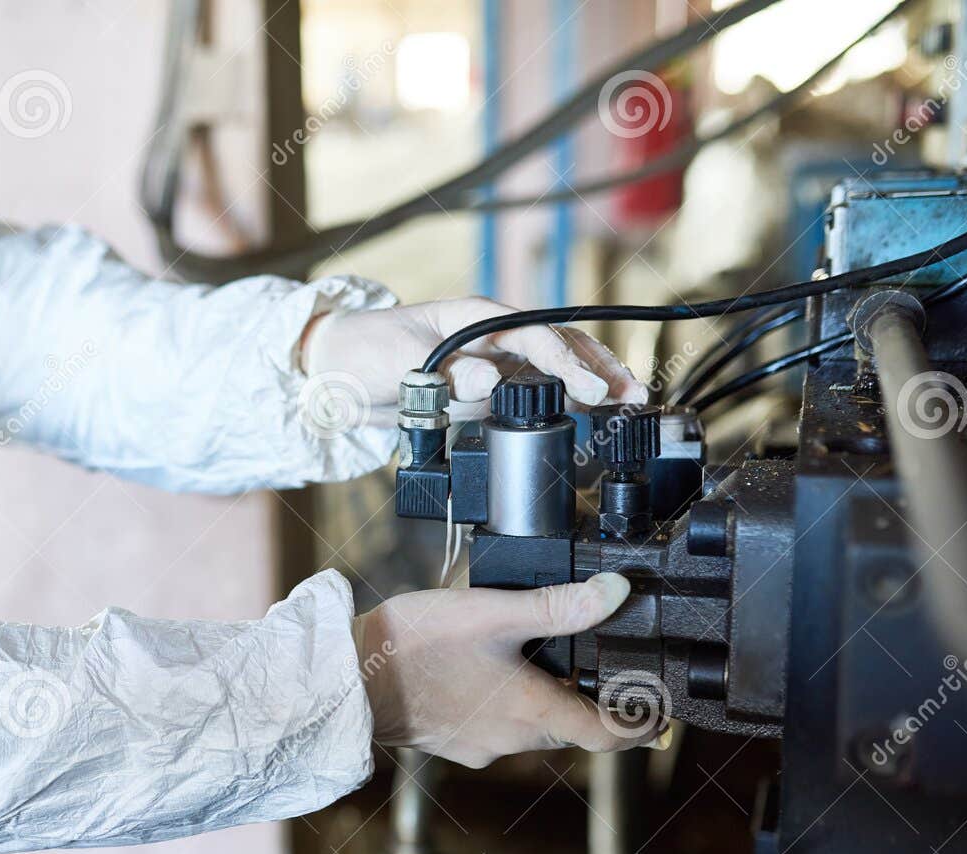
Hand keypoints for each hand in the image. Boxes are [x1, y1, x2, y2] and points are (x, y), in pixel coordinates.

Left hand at [304, 296, 648, 422]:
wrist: (334, 372)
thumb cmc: (362, 350)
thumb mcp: (397, 360)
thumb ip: (443, 372)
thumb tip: (489, 378)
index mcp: (476, 319)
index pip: (535, 336)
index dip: (566, 363)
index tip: (590, 390)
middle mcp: (491, 339)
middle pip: (557, 349)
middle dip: (597, 370)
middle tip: (632, 395)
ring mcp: (491, 366)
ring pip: (552, 374)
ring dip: (589, 388)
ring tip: (626, 407)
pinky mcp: (483, 394)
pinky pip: (531, 399)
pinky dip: (562, 408)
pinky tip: (588, 421)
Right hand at [354, 573, 658, 766]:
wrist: (344, 680)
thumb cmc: (414, 648)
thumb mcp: (492, 613)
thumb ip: (557, 606)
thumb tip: (616, 594)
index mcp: (533, 713)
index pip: (608, 734)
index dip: (639, 724)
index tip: (657, 713)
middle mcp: (512, 740)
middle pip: (569, 727)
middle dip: (586, 701)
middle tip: (599, 665)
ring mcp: (478, 745)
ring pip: (529, 726)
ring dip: (541, 698)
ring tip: (533, 655)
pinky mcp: (450, 742)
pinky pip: (492, 726)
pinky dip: (501, 702)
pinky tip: (481, 670)